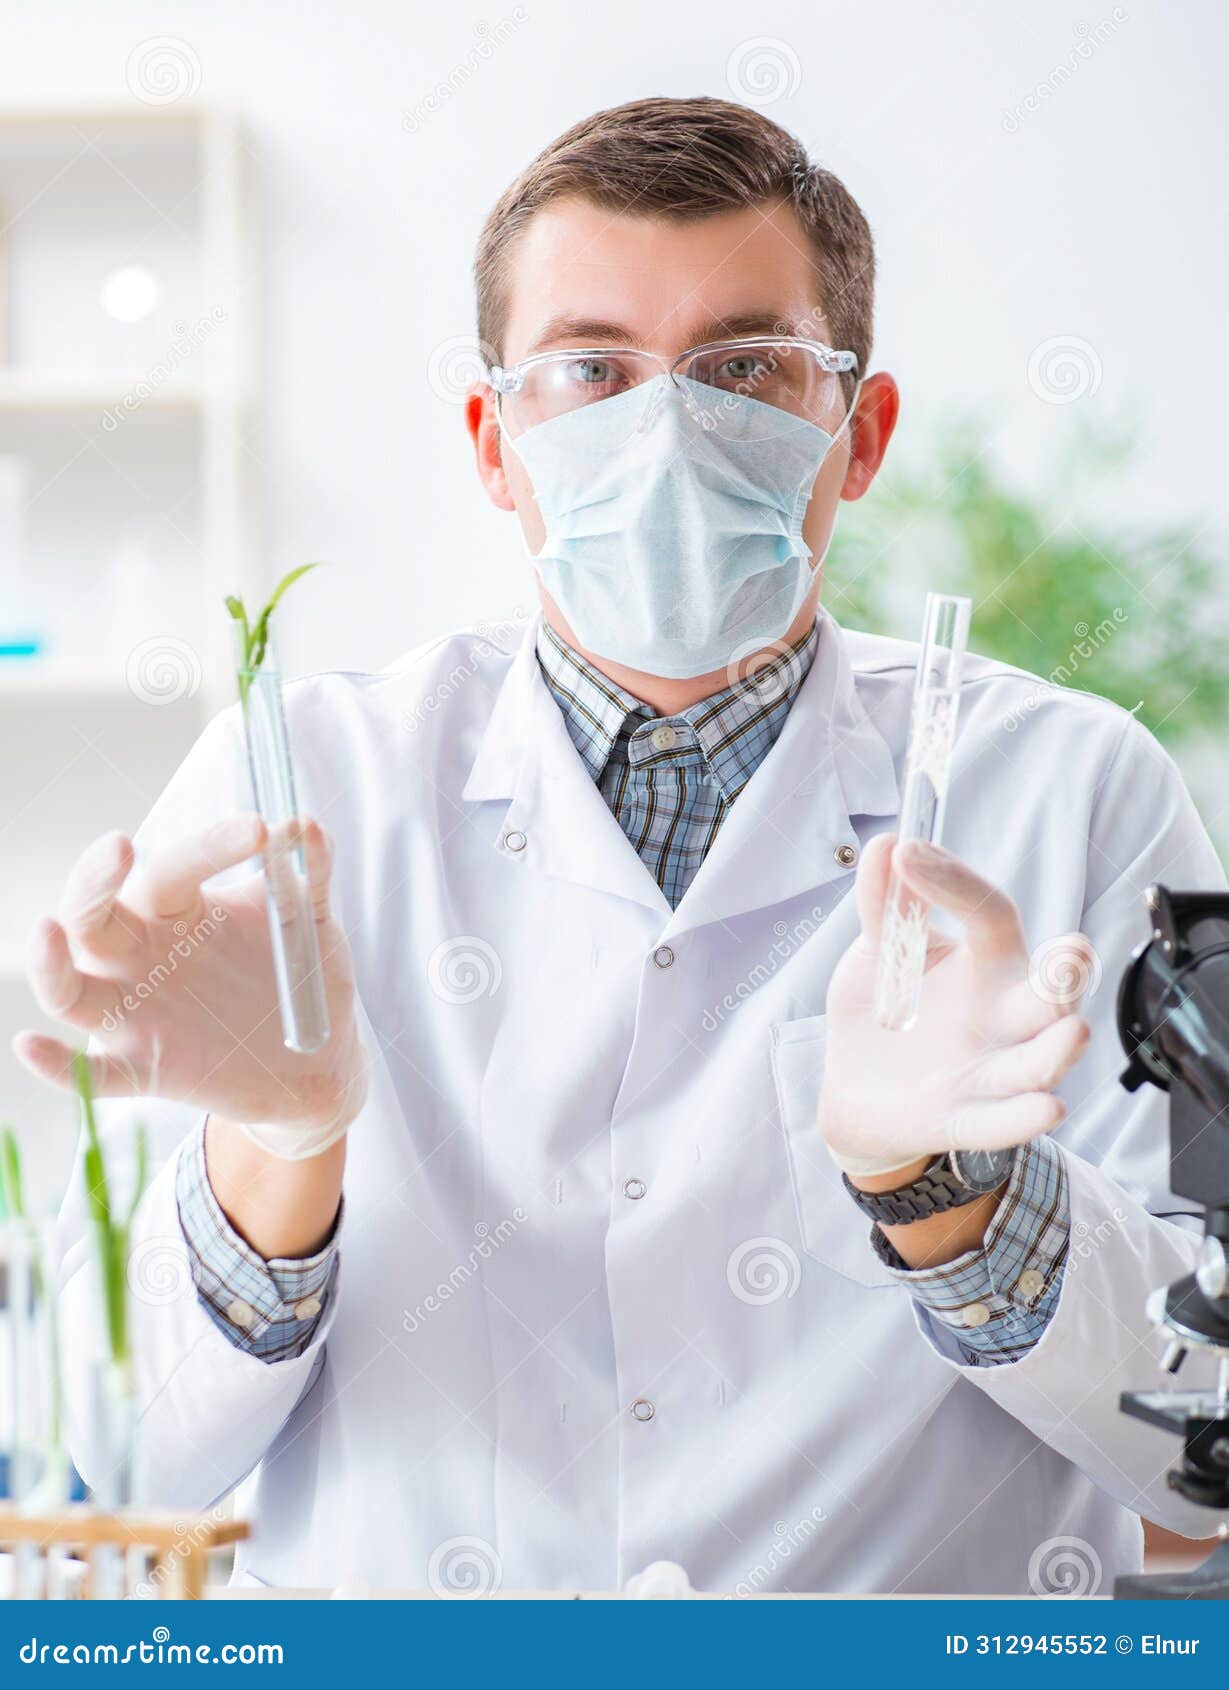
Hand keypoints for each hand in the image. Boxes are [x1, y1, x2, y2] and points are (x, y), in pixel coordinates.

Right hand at [13, 814, 366, 1139]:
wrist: (314, 1062)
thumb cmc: (295, 977)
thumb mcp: (307, 923)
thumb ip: (307, 874)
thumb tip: (309, 824)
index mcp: (178, 909)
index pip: (175, 867)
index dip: (211, 846)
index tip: (260, 830)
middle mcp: (141, 955)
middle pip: (93, 912)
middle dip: (95, 879)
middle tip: (120, 845)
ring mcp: (135, 1013)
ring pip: (68, 988)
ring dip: (50, 963)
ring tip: (48, 930)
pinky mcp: (143, 1068)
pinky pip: (89, 1073)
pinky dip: (57, 1065)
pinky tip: (30, 1047)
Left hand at [818, 835, 1092, 1179]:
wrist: (856, 1086)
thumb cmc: (886, 1008)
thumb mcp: (879, 954)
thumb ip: (885, 906)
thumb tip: (886, 843)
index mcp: (987, 962)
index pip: (991, 913)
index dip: (956, 882)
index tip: (908, 852)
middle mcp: (1003, 1014)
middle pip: (1049, 993)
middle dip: (1067, 978)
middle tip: (1071, 954)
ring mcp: (990, 1070)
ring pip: (1040, 1062)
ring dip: (1058, 1049)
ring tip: (1073, 1032)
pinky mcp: (966, 1119)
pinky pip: (1004, 1122)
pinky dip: (1024, 1117)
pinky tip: (1047, 1107)